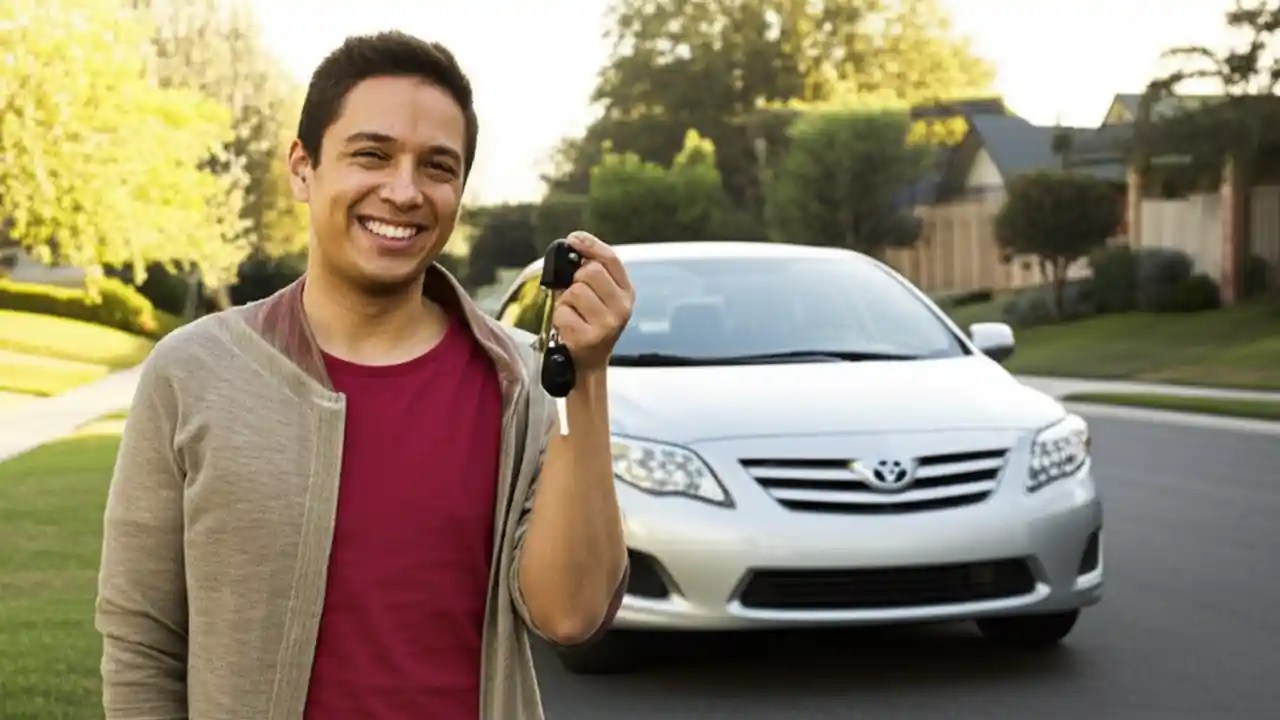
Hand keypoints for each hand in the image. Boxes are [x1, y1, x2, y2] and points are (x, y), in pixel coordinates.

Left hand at [551, 231, 634, 372]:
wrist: (587, 364)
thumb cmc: (587, 323)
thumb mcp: (597, 297)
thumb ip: (588, 272)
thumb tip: (572, 244)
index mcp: (626, 293)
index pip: (611, 259)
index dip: (590, 244)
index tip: (574, 238)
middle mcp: (622, 308)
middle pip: (590, 272)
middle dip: (575, 281)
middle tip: (576, 298)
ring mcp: (607, 324)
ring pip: (574, 291)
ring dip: (566, 301)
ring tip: (573, 314)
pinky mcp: (589, 338)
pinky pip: (563, 312)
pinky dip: (559, 318)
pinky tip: (569, 328)